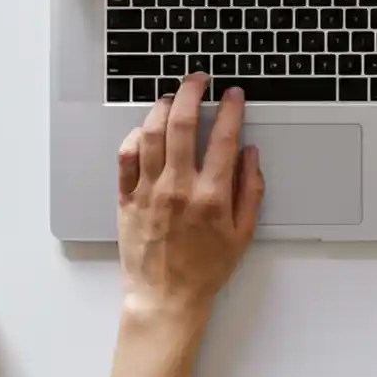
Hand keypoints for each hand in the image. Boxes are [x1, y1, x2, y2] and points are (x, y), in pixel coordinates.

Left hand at [115, 73, 263, 318]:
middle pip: (182, 123)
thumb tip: (250, 154)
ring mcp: (148, 191)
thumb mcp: (243, 233)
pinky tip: (147, 129)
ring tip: (172, 96)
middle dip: (192, 91)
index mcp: (211, 196)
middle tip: (199, 79)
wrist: (165, 297)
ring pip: (152, 133)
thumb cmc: (205, 269)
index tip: (234, 94)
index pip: (223, 138)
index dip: (231, 109)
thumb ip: (251, 190)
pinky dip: (136, 136)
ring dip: (162, 106)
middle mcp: (178, 188)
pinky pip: (126, 156)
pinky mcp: (126, 198)